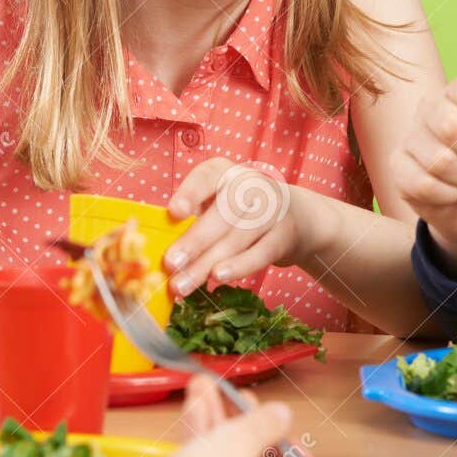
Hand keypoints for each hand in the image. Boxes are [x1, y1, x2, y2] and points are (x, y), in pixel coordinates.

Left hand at [164, 159, 299, 297]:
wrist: (297, 217)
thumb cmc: (240, 212)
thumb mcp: (217, 203)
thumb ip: (192, 218)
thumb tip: (159, 245)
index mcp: (225, 172)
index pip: (206, 176)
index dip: (190, 193)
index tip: (173, 212)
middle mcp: (250, 184)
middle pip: (223, 213)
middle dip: (195, 240)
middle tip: (170, 264)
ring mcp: (272, 209)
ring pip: (237, 237)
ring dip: (208, 263)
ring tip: (183, 284)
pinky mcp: (285, 234)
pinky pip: (260, 253)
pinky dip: (239, 266)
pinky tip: (219, 277)